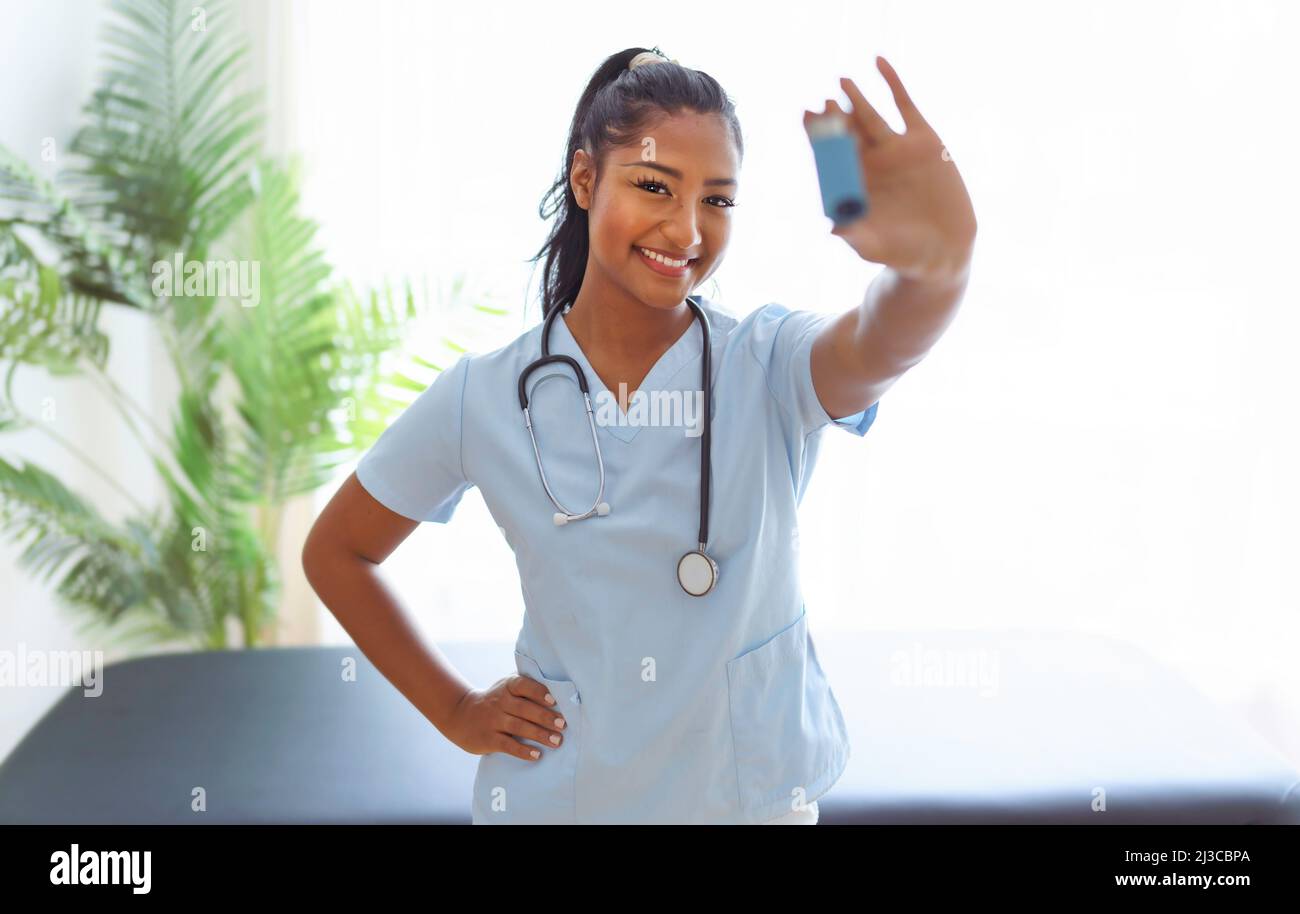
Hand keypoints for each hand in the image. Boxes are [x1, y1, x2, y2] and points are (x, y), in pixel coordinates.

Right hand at [444, 674, 566, 760]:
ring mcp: (493, 720)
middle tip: (562, 724)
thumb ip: (526, 688)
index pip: (523, 685)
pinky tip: (536, 754)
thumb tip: (560, 695)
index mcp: (507, 686)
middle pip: (524, 709)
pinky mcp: (488, 738)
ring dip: (539, 734)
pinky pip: (507, 745)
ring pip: (518, 727)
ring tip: (556, 741)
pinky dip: (522, 750)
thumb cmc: (494, 701)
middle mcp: (499, 702)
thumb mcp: (505, 688)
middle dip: (545, 717)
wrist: (460, 714)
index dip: (538, 692)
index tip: (553, 700)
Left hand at [804, 56, 976, 283]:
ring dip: (856, 98)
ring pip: (871, 116)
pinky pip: (905, 106)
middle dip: (834, 116)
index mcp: (853, 183)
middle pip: (846, 132)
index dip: (817, 134)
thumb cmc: (901, 253)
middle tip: (824, 102)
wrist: (942, 250)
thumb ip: (855, 237)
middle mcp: (871, 162)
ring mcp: (895, 149)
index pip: (829, 153)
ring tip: (843, 80)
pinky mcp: (923, 141)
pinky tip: (879, 62)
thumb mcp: (875, 247)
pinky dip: (893, 84)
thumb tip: (833, 229)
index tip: (806, 116)